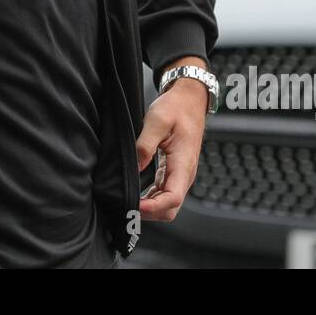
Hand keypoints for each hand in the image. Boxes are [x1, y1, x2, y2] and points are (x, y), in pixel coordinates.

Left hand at [136, 63, 209, 221]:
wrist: (190, 101)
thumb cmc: (176, 108)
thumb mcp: (157, 121)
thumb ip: (145, 145)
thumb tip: (135, 167)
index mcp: (183, 164)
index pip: (172, 198)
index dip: (153, 208)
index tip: (134, 206)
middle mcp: (184, 174)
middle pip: (170, 209)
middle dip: (150, 214)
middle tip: (126, 208)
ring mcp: (180, 175)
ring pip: (168, 205)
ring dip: (149, 209)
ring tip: (127, 204)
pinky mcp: (174, 172)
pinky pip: (164, 194)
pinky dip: (151, 200)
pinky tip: (137, 196)